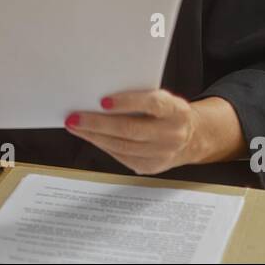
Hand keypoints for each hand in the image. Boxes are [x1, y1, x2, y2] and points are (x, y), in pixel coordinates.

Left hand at [64, 90, 242, 174]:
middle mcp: (172, 134)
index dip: (127, 102)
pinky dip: (102, 145)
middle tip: (75, 117)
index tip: (103, 100)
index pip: (152, 104)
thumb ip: (140, 97)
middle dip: (98, 123)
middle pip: (130, 130)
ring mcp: (162, 154)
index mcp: (176, 111)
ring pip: (122, 146)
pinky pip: (121, 156)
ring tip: (76, 126)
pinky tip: (90, 136)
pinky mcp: (150, 167)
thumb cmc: (167, 113)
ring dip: (94, 136)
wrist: (190, 138)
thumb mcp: (163, 99)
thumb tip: (102, 97)